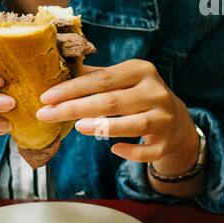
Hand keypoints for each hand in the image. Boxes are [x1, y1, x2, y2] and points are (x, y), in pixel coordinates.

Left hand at [35, 59, 198, 171]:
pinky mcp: (167, 142)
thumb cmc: (139, 96)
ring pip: (133, 124)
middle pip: (112, 101)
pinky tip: (114, 150)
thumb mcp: (123, 79)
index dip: (73, 88)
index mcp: (141, 70)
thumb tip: (57, 73)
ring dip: (104, 127)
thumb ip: (95, 76)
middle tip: (46, 115)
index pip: (102, 79)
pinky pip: (147, 151)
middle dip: (76, 108)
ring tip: (77, 127)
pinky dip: (131, 152)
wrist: (177, 119)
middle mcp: (155, 92)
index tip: (47, 96)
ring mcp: (164, 118)